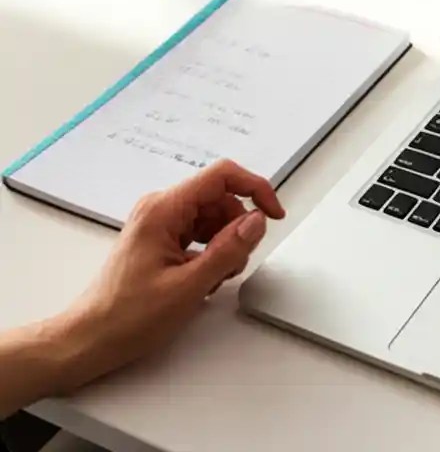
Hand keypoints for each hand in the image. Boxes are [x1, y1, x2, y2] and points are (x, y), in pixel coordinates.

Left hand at [50, 159, 285, 390]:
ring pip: (213, 218)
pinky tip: (205, 279)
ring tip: (215, 278)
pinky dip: (212, 252)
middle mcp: (161, 208)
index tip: (274, 217)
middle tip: (234, 265)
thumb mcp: (189, 286)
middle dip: (238, 228)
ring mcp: (160, 224)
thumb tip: (258, 221)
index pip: (221, 176)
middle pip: (220, 199)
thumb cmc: (130, 317)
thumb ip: (228, 250)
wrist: (89, 339)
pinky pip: (200, 234)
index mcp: (163, 210)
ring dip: (226, 244)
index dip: (255, 189)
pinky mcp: (160, 240)